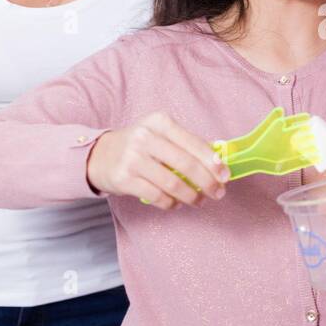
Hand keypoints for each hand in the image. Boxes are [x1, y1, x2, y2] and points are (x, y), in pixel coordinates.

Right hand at [86, 110, 229, 208]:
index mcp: (159, 122)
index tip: (225, 176)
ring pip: (172, 183)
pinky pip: (156, 196)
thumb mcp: (160, 134)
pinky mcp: (124, 179)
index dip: (213, 162)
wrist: (99, 155)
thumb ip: (185, 144)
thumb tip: (219, 161)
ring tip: (199, 200)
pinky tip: (176, 203)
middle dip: (207, 182)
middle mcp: (145, 137)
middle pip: (186, 164)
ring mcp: (132, 158)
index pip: (193, 143)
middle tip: (218, 193)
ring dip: (191, 196)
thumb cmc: (139, 146)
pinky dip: (171, 203)